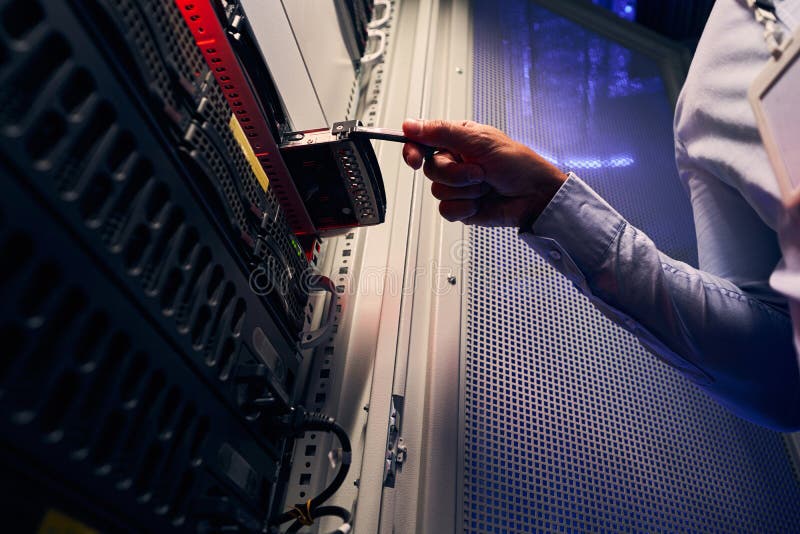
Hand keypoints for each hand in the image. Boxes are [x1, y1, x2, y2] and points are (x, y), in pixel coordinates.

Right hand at [402, 119, 566, 226]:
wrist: (535, 197)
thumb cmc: (518, 164)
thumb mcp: (479, 141)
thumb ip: (441, 132)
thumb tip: (410, 124)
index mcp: (457, 140)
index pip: (422, 141)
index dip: (413, 149)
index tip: (414, 157)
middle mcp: (455, 162)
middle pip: (430, 169)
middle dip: (456, 173)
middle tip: (479, 171)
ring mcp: (457, 186)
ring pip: (437, 191)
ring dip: (465, 191)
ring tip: (485, 185)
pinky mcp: (460, 207)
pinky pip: (445, 210)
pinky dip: (464, 207)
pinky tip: (480, 202)